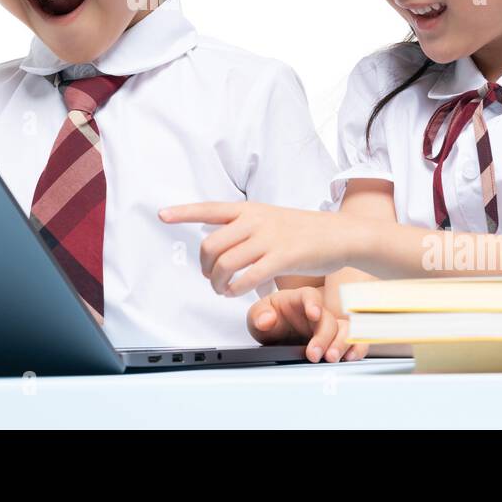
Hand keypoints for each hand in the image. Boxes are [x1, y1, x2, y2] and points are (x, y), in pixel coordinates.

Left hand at [158, 202, 356, 295]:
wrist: (339, 234)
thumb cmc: (302, 230)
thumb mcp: (269, 218)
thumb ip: (243, 226)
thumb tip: (216, 239)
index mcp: (249, 209)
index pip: (209, 208)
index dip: (183, 212)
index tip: (162, 214)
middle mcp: (255, 220)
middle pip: (211, 245)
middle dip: (205, 267)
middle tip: (211, 278)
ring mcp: (269, 238)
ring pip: (226, 264)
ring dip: (218, 283)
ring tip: (223, 290)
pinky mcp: (282, 258)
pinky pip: (248, 278)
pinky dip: (236, 290)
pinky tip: (237, 293)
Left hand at [248, 286, 369, 362]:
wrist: (276, 334)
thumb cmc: (269, 318)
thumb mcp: (257, 316)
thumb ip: (259, 316)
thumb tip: (266, 319)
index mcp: (299, 299)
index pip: (310, 296)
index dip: (313, 303)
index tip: (313, 313)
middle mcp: (318, 311)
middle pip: (329, 318)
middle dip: (324, 337)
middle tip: (314, 353)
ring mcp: (329, 326)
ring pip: (345, 329)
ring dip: (342, 343)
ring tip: (331, 358)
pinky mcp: (337, 340)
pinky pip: (354, 341)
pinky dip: (356, 348)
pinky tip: (349, 357)